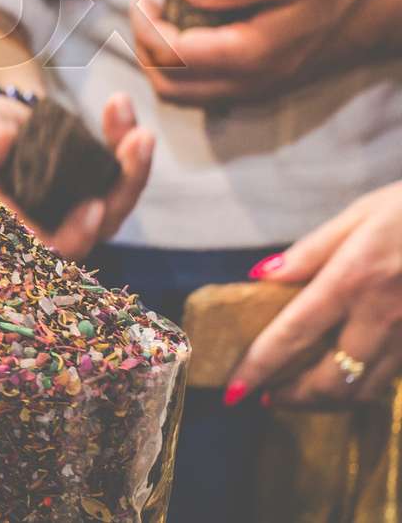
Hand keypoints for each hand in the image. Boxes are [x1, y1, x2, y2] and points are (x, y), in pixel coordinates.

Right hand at [0, 92, 153, 259]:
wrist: (1, 125)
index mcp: (18, 226)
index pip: (48, 246)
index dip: (74, 235)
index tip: (94, 209)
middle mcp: (56, 226)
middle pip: (97, 226)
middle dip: (122, 190)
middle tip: (136, 146)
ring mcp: (82, 209)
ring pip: (118, 201)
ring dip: (134, 166)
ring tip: (136, 128)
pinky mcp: (101, 186)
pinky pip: (123, 171)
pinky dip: (125, 140)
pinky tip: (119, 105)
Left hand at [131, 0, 401, 106]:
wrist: (375, 18)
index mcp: (250, 53)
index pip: (172, 52)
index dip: (144, 24)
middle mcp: (247, 83)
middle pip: (168, 83)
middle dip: (142, 47)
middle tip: (143, 11)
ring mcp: (251, 92)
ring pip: (181, 95)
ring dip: (157, 62)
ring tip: (155, 23)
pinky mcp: (255, 90)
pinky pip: (199, 93)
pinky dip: (178, 71)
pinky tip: (182, 37)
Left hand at [229, 181, 401, 408]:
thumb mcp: (357, 216)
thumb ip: (309, 252)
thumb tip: (261, 274)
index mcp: (351, 281)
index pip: (292, 336)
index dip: (259, 368)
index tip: (233, 390)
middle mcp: (380, 317)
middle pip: (328, 380)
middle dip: (291, 398)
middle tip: (264, 396)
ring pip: (362, 391)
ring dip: (324, 402)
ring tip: (296, 395)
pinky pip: (388, 379)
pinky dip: (359, 389)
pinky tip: (341, 378)